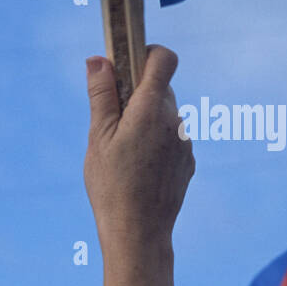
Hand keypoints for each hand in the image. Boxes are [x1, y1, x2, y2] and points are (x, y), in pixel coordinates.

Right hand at [84, 46, 193, 255]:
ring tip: (123, 151)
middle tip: (112, 118)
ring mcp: (186, 142)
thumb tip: (99, 59)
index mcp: (152, 108)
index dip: (146, 53)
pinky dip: (157, 142)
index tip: (126, 63)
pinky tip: (138, 168)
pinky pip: (172, 138)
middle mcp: (176, 121)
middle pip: (161, 88)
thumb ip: (101, 94)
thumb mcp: (98, 136)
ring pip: (166, 115)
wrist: (139, 232)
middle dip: (138, 94)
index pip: (164, 58)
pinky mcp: (189, 161)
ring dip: (147, 121)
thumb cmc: (112, 185)